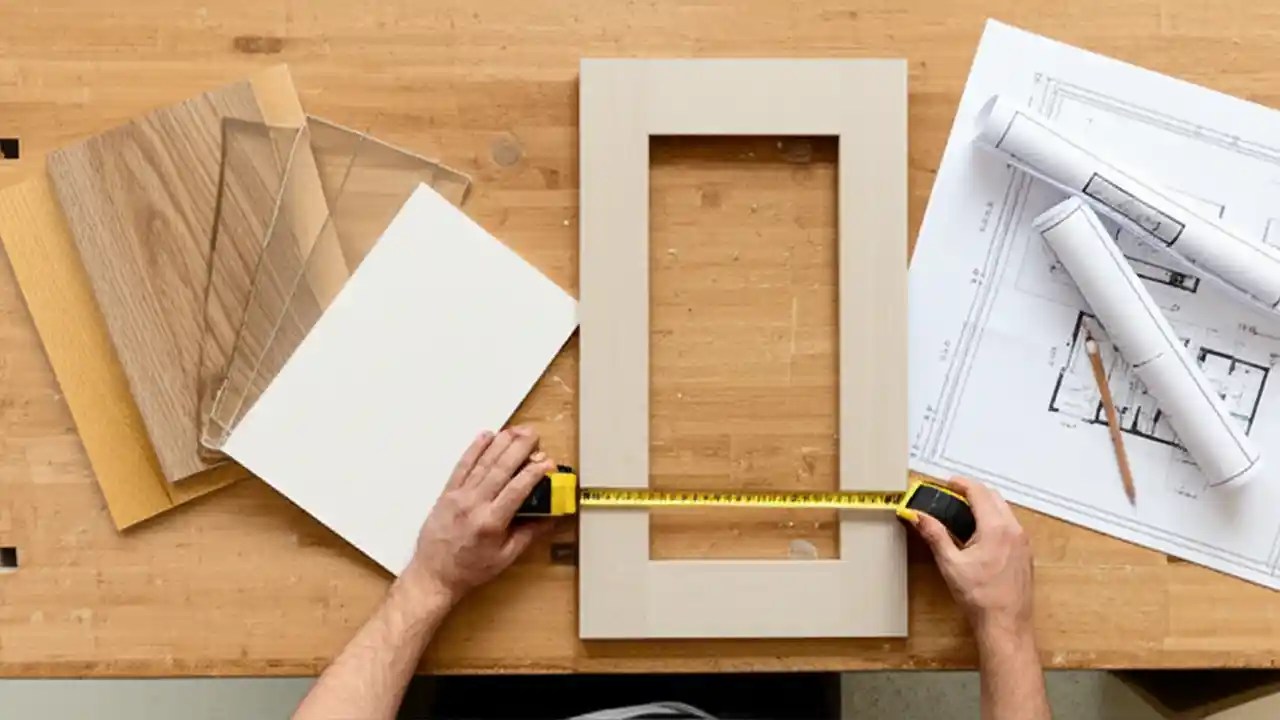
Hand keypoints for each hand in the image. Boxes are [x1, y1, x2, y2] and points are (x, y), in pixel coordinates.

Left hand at [397, 427, 554, 608]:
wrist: (434, 575)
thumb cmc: (470, 570)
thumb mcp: (505, 557)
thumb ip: (529, 534)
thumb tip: (552, 518)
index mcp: (491, 522)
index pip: (517, 490)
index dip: (534, 473)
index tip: (547, 462)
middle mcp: (474, 505)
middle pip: (501, 469)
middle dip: (519, 448)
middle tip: (533, 434)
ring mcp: (458, 496)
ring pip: (483, 463)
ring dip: (500, 444)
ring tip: (516, 430)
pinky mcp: (447, 493)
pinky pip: (462, 466)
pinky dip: (474, 450)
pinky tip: (486, 437)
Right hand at [910, 476, 1033, 639]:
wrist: (1006, 624)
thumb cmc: (980, 597)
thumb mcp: (950, 564)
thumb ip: (934, 535)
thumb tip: (918, 516)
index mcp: (996, 528)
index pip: (979, 492)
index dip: (960, 483)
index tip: (946, 483)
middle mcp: (1014, 530)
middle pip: (993, 496)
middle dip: (972, 492)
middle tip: (951, 495)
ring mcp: (1022, 542)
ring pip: (1003, 510)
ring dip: (984, 505)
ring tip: (962, 513)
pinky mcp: (1024, 553)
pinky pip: (1009, 525)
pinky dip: (994, 520)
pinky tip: (978, 534)